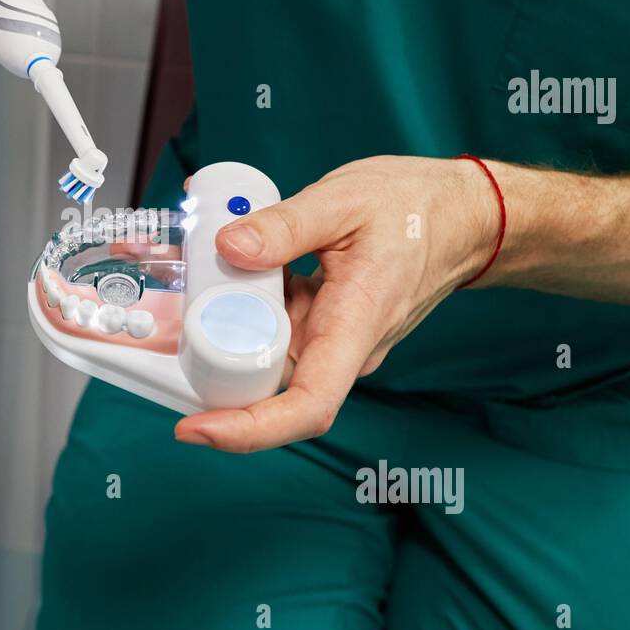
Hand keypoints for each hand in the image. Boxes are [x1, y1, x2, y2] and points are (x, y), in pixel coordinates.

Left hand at [174, 156, 501, 452]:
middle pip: (269, 385)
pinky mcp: (321, 326)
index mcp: (356, 325)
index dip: (250, 429)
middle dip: (213, 363)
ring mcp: (331, 341)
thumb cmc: (416, 210)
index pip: (307, 405)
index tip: (197, 429)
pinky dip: (244, 303)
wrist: (460, 218)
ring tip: (198, 277)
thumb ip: (283, 225)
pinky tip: (229, 266)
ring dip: (225, 324)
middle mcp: (342, 348)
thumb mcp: (344, 200)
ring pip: (264, 351)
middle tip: (169, 322)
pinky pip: (272, 327)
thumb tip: (228, 247)